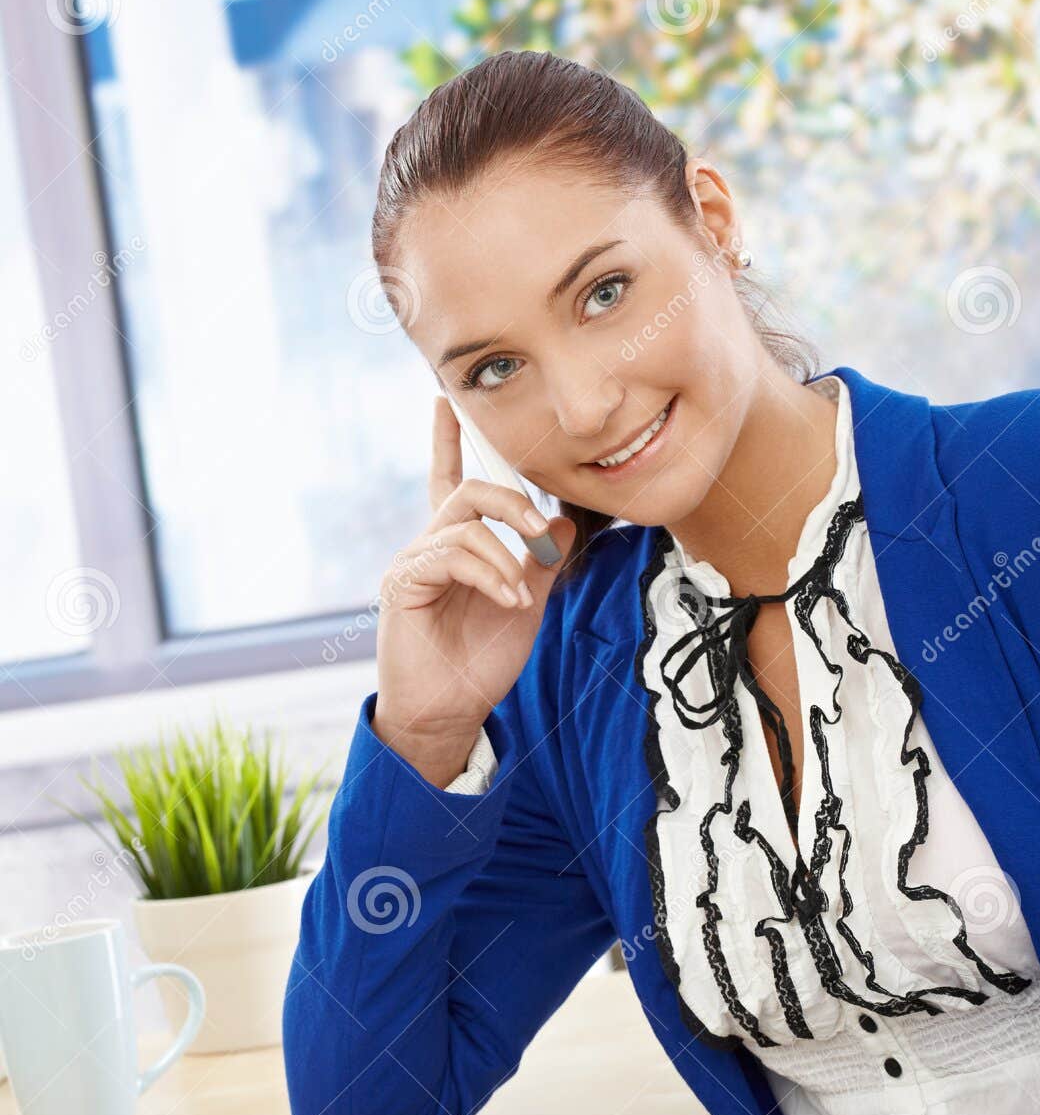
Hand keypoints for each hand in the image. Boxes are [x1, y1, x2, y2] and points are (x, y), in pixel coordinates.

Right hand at [375, 395, 575, 743]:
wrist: (450, 712)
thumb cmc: (480, 663)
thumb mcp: (526, 607)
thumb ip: (541, 564)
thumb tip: (560, 520)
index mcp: (458, 548)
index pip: (452, 482)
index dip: (447, 441)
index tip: (446, 402)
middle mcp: (432, 547)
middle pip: (470, 490)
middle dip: (512, 502)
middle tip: (540, 533)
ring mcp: (415, 562)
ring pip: (465, 523)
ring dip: (506, 558)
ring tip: (521, 597)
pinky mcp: (403, 582)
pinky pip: (453, 554)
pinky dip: (489, 574)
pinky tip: (508, 601)